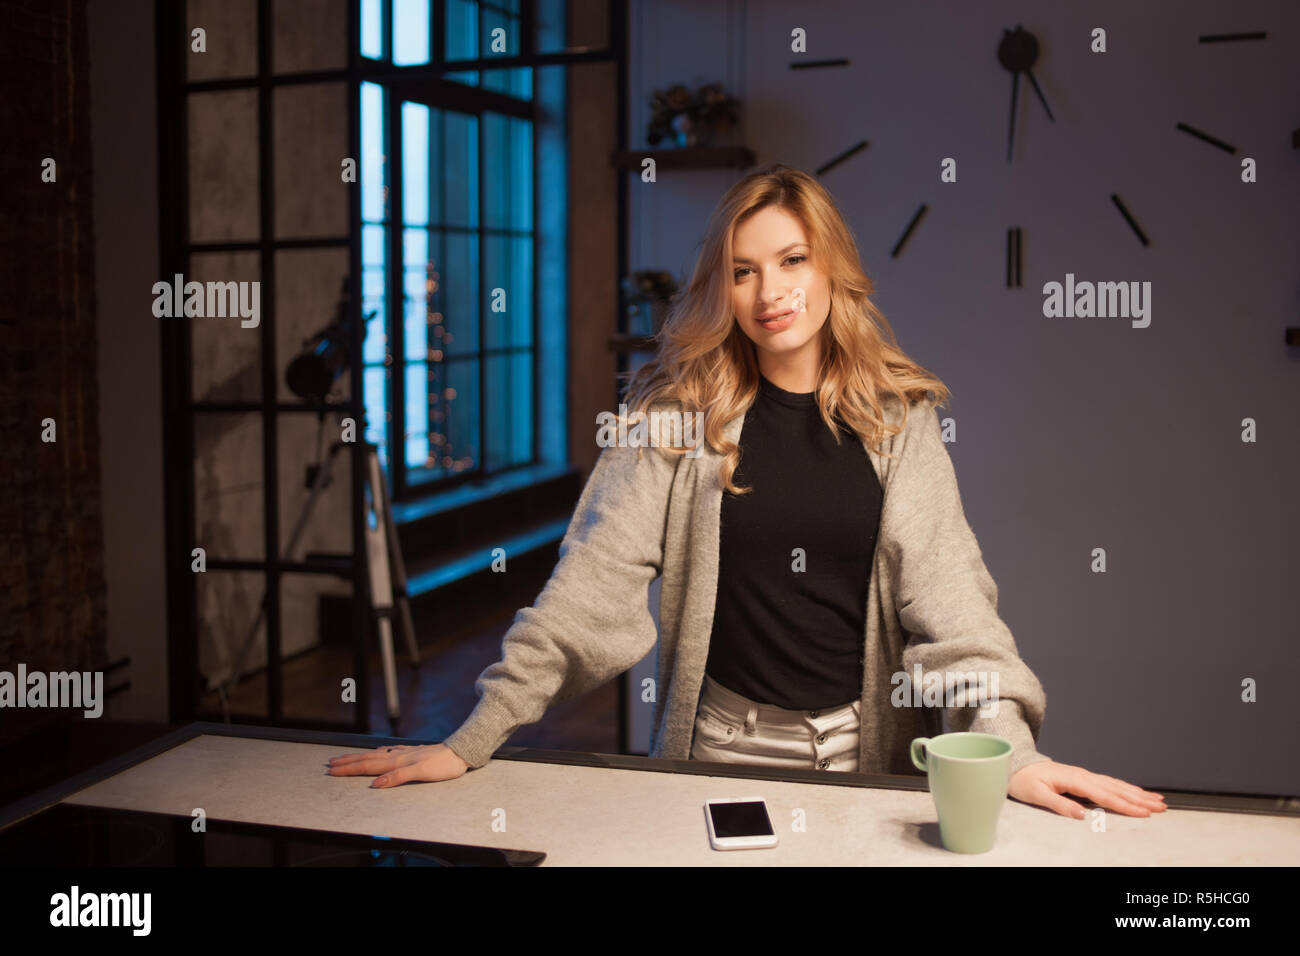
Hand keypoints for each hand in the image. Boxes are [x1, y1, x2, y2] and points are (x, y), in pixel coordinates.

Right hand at [327, 743, 469, 787]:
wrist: (459, 752)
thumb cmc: (442, 765)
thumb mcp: (421, 773)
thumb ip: (398, 777)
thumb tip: (376, 784)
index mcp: (397, 761)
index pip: (367, 766)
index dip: (350, 769)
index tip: (333, 771)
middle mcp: (397, 755)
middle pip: (367, 759)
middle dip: (348, 762)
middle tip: (330, 764)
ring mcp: (403, 753)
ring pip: (375, 755)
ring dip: (358, 757)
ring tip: (345, 758)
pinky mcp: (411, 753)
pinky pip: (386, 753)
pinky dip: (375, 754)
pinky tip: (375, 753)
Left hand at [1008, 760, 1165, 818]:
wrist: (1016, 765)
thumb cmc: (1024, 780)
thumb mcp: (1036, 794)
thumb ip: (1059, 804)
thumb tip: (1081, 814)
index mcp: (1074, 779)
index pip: (1105, 795)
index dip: (1126, 804)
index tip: (1143, 812)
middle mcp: (1083, 775)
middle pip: (1116, 789)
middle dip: (1140, 798)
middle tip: (1161, 807)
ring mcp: (1084, 776)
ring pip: (1116, 785)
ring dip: (1137, 793)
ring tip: (1156, 800)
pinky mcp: (1083, 778)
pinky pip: (1109, 783)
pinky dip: (1125, 788)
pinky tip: (1135, 792)